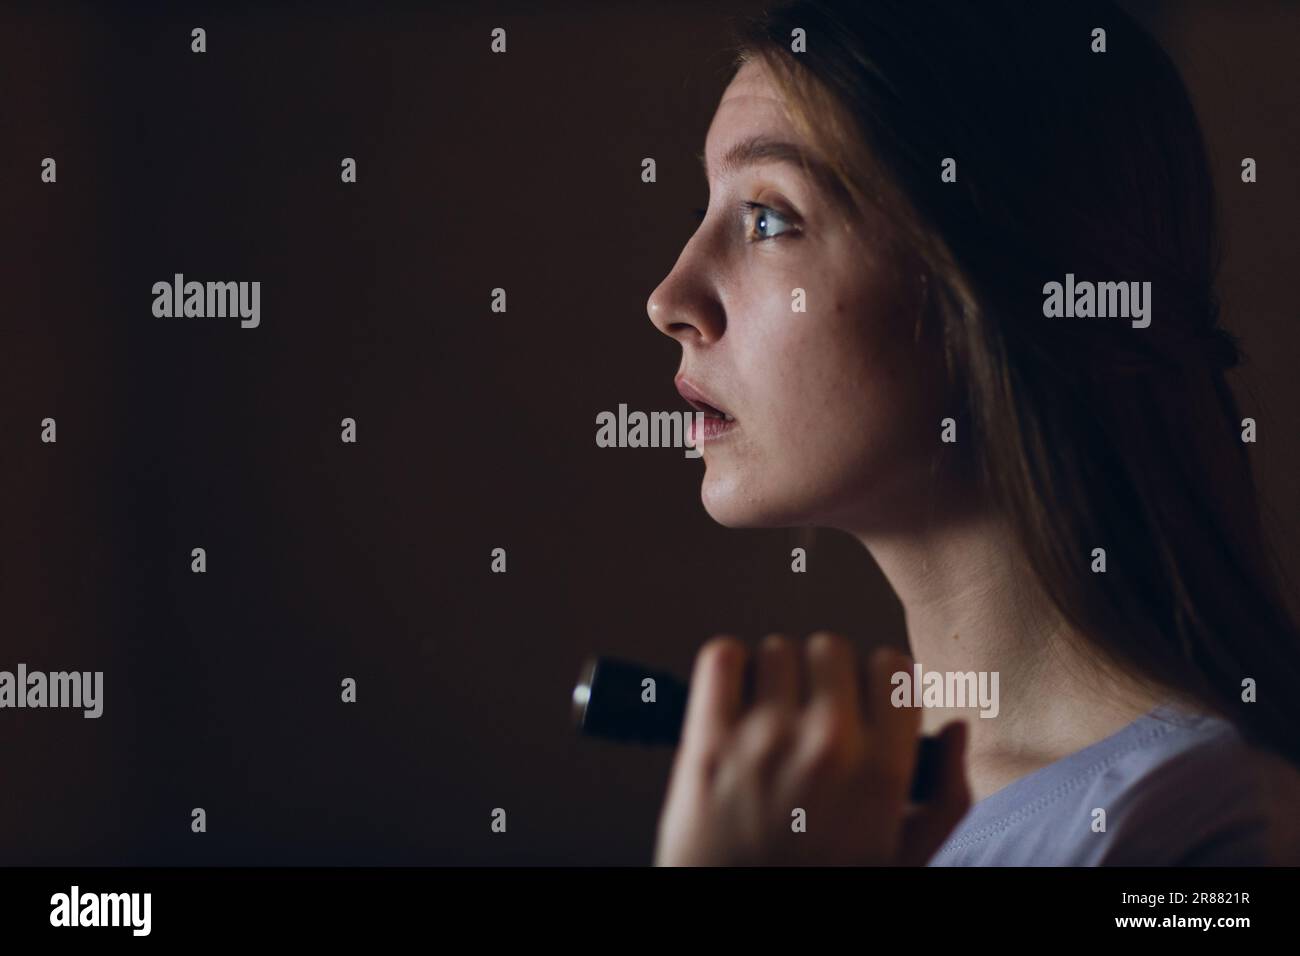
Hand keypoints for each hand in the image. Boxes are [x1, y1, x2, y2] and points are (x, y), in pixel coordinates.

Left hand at [653, 632, 969, 865]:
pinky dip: (726, 670)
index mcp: (883, 769)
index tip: (857, 705)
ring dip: (772, 678)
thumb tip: (956, 730)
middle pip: (830, 648)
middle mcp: (829, 743)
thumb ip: (947, 798)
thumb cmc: (824, 888)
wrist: (740, 929)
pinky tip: (731, 704)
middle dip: (821, 679)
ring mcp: (764, 740)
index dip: (873, 685)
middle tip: (806, 716)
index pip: (892, 666)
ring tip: (767, 721)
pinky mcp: (708, 743)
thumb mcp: (906, 860)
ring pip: (775, 650)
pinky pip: (721, 657)